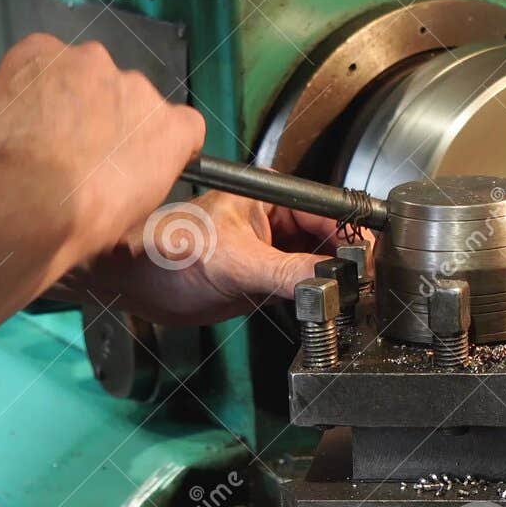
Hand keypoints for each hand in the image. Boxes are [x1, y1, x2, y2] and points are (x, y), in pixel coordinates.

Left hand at [0, 34, 204, 257]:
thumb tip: (125, 174)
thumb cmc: (89, 219)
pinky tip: (18, 106)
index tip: (135, 156)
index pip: (182, 124)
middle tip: (78, 147)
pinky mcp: (43, 49)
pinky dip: (33, 77)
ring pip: (85, 73)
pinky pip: (42, 58)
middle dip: (108, 115)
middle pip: (127, 96)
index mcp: (173, 128)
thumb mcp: (138, 209)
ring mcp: (90, 61)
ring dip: (72, 94)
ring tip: (42, 127)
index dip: (156, 139)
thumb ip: (144, 175)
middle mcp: (140, 84)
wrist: (29, 197)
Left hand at [61, 191, 358, 324]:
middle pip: (333, 240)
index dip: (354, 239)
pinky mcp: (267, 279)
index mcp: (272, 196)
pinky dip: (317, 301)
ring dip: (333, 285)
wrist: (135, 284)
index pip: (330, 212)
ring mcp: (273, 250)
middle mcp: (278, 220)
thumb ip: (285, 271)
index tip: (370, 265)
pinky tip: (324, 311)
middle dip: (347, 265)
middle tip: (360, 290)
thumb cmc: (166, 252)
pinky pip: (304, 288)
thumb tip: (330, 282)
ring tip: (344, 302)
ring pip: (321, 267)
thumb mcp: (234, 262)